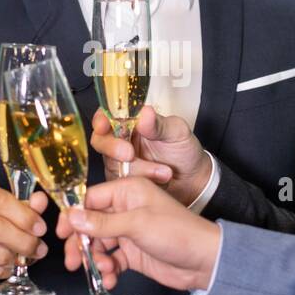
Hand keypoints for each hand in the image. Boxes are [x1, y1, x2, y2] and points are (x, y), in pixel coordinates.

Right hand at [0, 174, 49, 279]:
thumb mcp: (1, 201)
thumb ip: (23, 202)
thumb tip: (40, 201)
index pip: (0, 201)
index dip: (24, 217)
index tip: (41, 229)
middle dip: (24, 242)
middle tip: (40, 249)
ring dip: (15, 258)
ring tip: (24, 256)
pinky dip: (3, 269)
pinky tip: (8, 264)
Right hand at [54, 177, 220, 291]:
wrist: (205, 262)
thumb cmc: (177, 233)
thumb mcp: (137, 224)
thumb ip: (102, 223)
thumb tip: (71, 217)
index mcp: (128, 191)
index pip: (90, 199)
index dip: (73, 216)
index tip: (61, 234)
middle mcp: (126, 209)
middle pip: (91, 224)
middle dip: (81, 243)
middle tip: (73, 262)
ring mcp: (129, 232)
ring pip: (99, 244)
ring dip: (95, 259)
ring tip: (100, 271)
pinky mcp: (134, 253)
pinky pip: (112, 260)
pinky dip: (108, 270)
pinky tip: (110, 279)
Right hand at [90, 105, 211, 204]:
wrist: (193, 180)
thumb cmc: (183, 151)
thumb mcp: (177, 132)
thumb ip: (159, 124)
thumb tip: (145, 113)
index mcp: (132, 121)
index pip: (108, 115)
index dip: (101, 119)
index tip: (104, 125)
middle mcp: (122, 140)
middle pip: (101, 140)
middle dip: (113, 148)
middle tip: (130, 154)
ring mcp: (119, 161)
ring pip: (112, 164)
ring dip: (138, 169)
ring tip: (165, 172)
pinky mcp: (122, 181)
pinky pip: (120, 181)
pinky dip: (139, 181)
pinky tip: (159, 180)